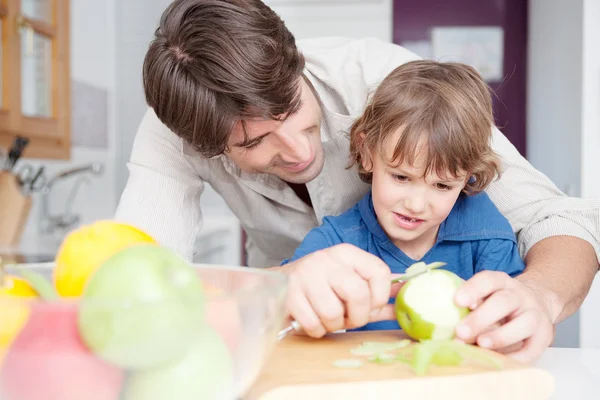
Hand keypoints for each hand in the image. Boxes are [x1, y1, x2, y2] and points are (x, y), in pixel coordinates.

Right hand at [279, 244, 398, 337]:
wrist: (281, 283)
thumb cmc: (323, 286)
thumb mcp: (352, 282)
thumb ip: (380, 294)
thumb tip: (408, 299)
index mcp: (347, 253)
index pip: (379, 272)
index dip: (381, 296)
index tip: (373, 305)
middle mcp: (327, 259)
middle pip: (358, 295)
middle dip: (358, 316)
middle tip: (349, 318)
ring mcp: (306, 275)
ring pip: (334, 313)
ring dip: (334, 325)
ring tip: (329, 318)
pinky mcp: (290, 294)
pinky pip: (313, 324)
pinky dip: (317, 330)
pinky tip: (313, 320)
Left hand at [453, 271, 555, 363]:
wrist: (538, 301)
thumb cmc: (500, 301)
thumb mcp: (487, 293)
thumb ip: (468, 301)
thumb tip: (437, 316)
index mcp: (502, 282)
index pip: (489, 280)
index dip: (473, 289)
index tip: (457, 301)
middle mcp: (520, 295)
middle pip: (504, 302)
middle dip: (481, 318)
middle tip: (461, 332)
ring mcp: (535, 314)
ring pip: (524, 323)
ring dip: (501, 336)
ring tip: (481, 344)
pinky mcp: (545, 335)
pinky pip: (534, 348)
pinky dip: (517, 356)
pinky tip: (500, 360)